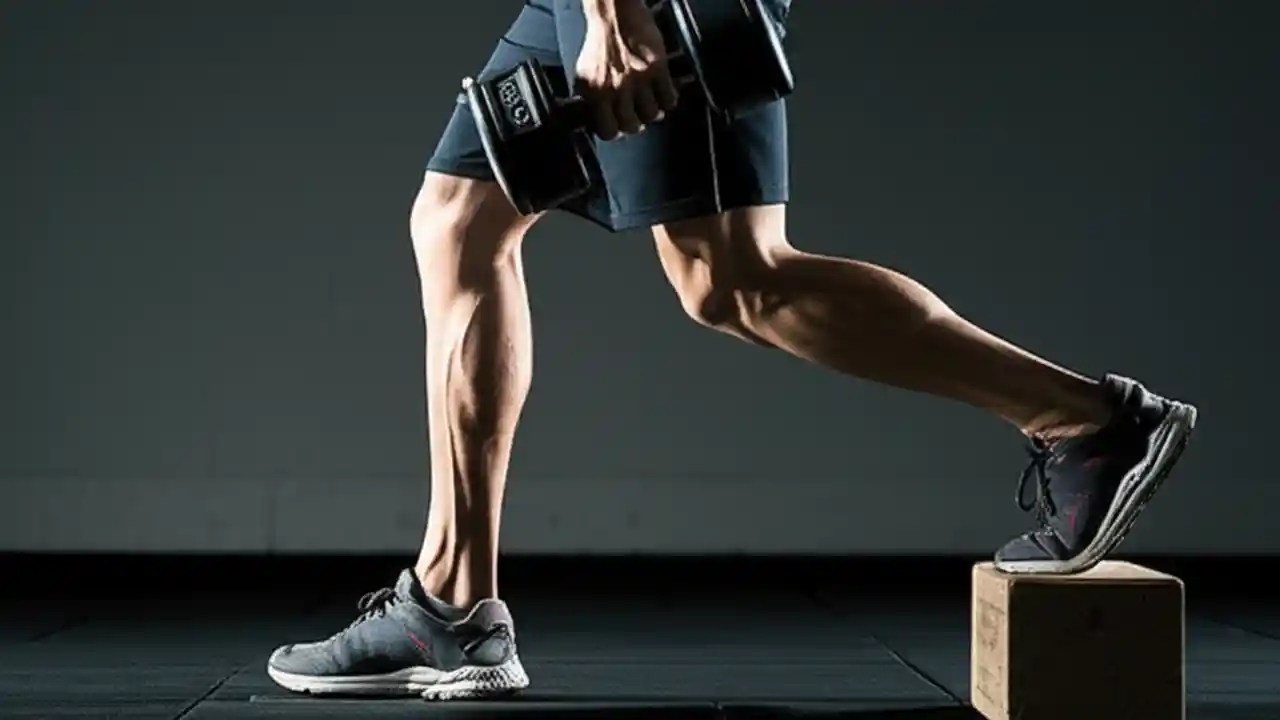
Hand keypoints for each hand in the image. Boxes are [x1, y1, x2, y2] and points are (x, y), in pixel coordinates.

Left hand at [575, 0, 679, 139]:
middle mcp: (616, 89)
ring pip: (652, 115)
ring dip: (652, 112)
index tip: (618, 127)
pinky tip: (664, 94)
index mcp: (595, 92)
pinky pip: (669, 99)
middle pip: (632, 126)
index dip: (615, 132)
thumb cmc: (600, 43)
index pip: (608, 131)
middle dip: (635, 123)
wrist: (614, 15)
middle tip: (636, 116)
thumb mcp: (584, 74)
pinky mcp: (657, 69)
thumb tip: (596, 119)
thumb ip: (590, 98)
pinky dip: (668, 100)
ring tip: (650, 104)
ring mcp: (638, 80)